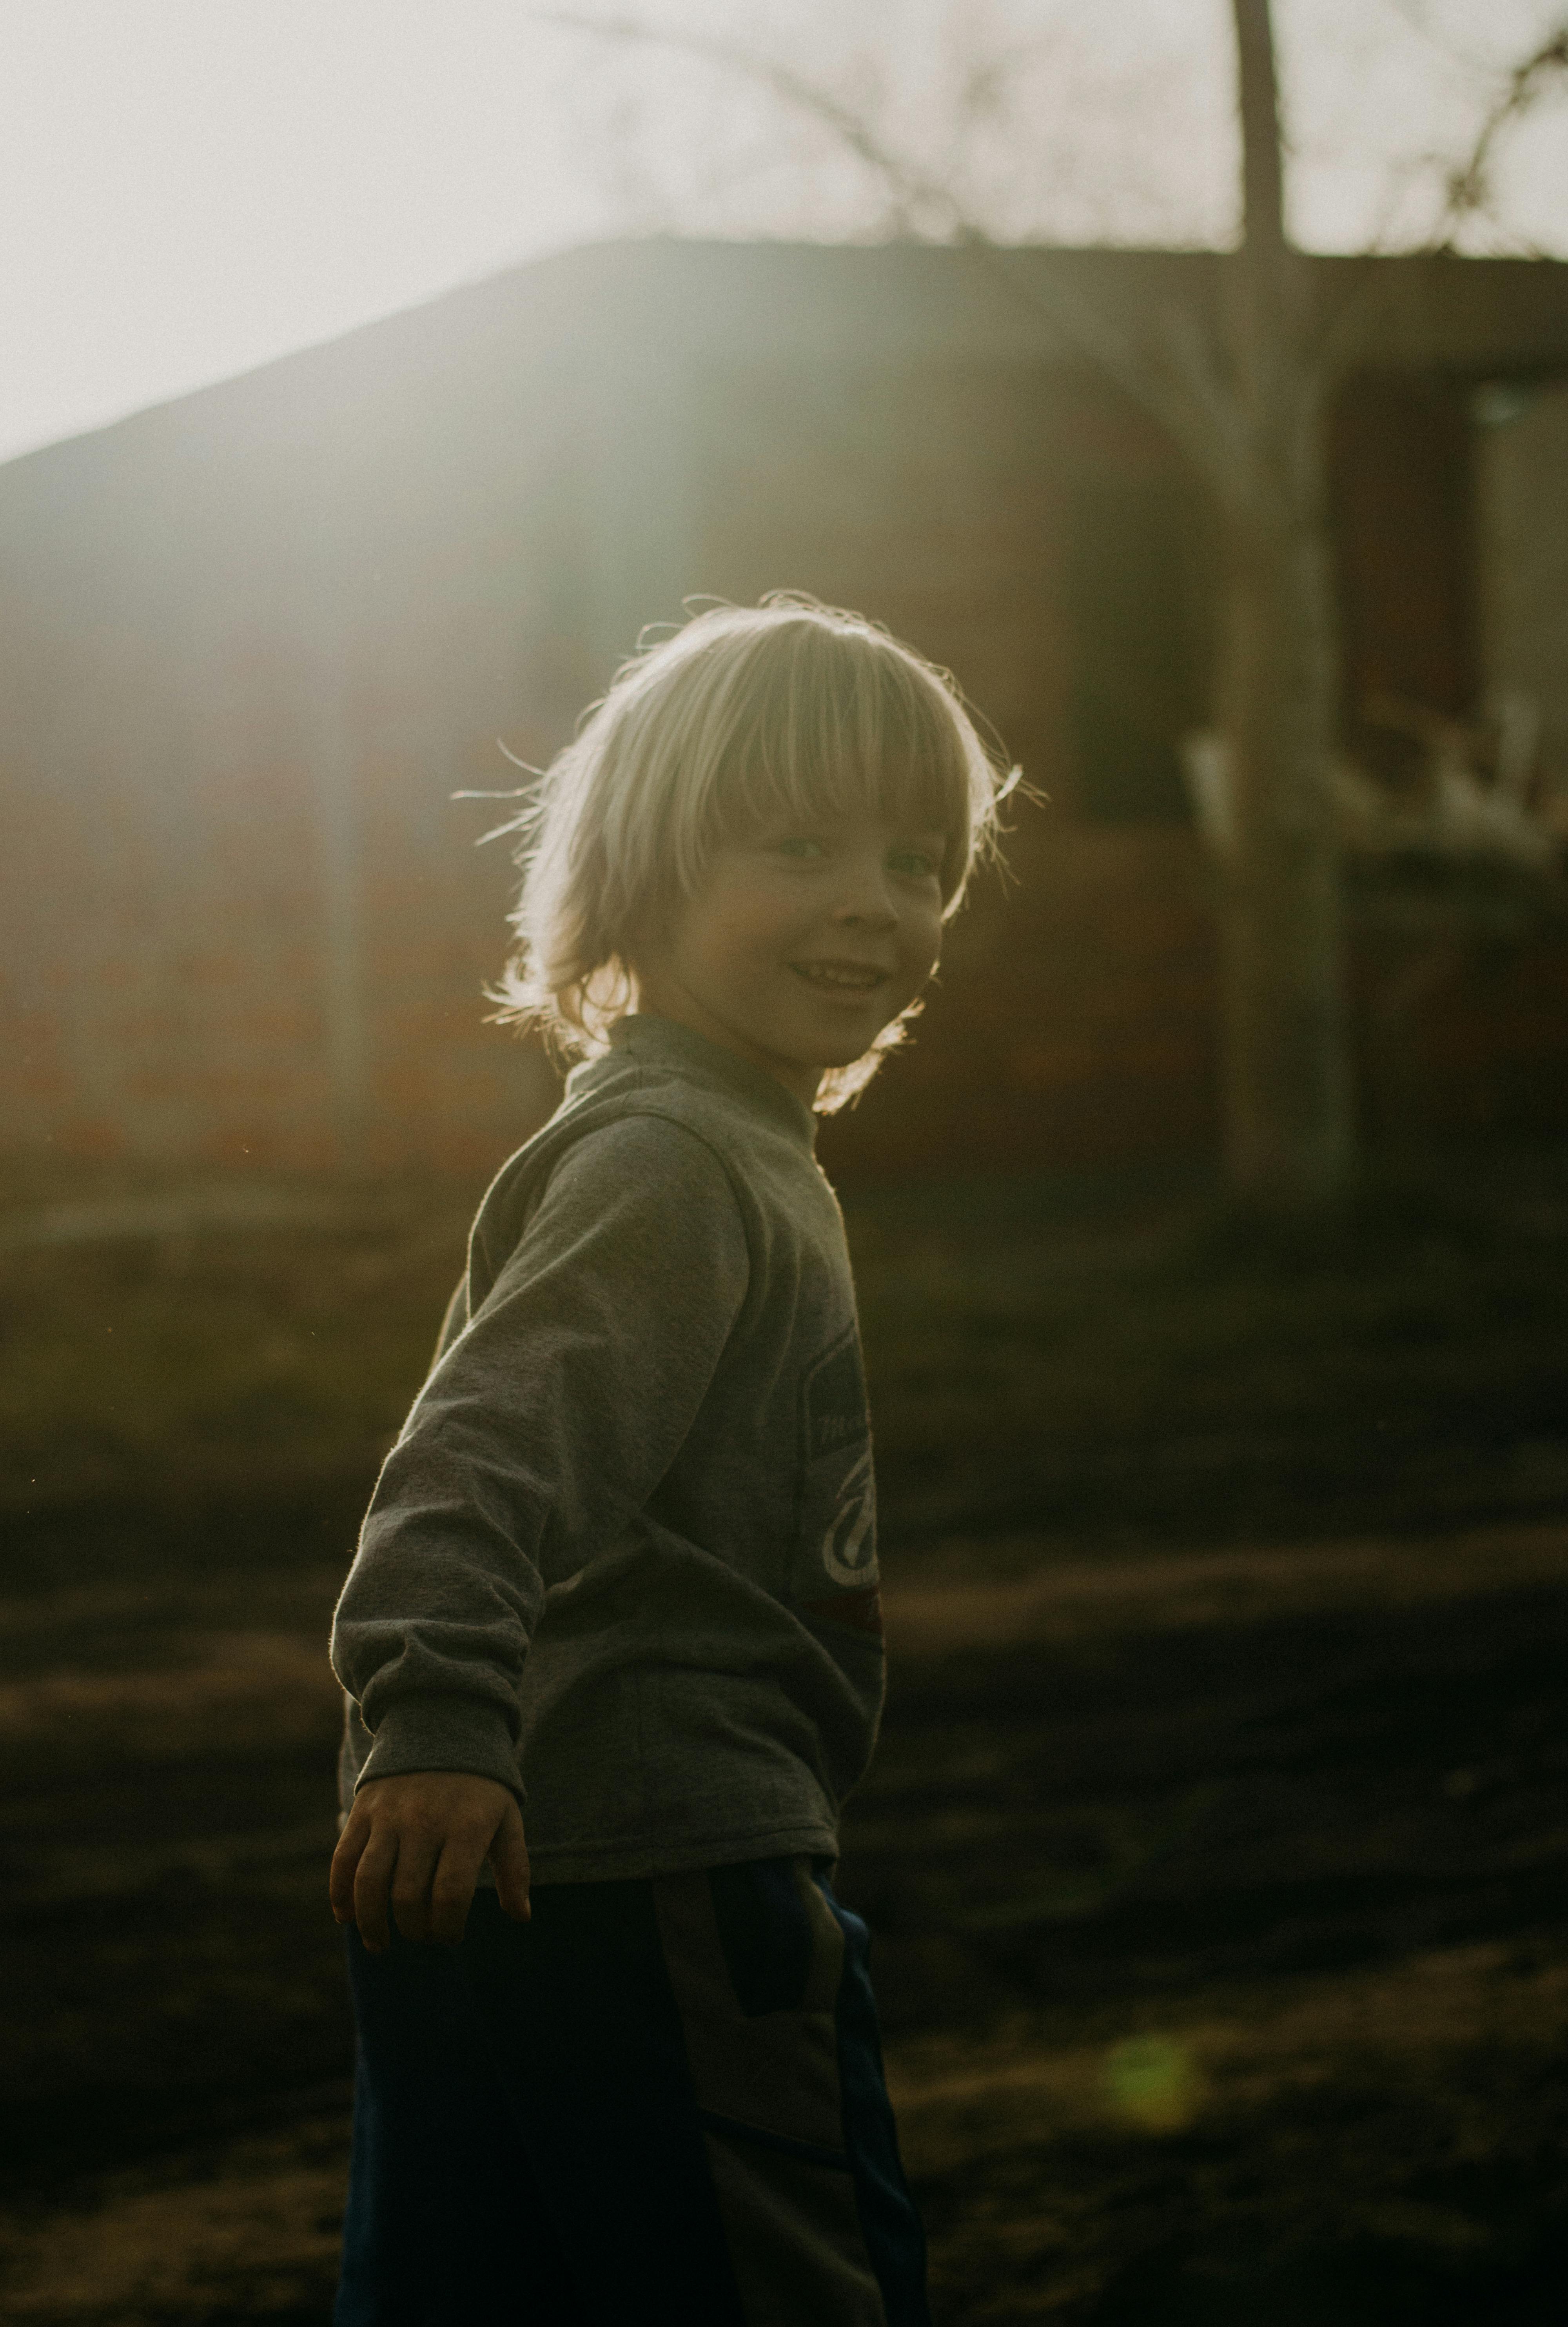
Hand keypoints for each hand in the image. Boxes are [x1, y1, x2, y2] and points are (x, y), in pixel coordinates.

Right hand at [329, 1771, 529, 1950]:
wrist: (442, 1726)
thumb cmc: (481, 1786)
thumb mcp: (507, 1819)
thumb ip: (515, 1868)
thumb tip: (521, 1916)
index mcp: (466, 1826)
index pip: (450, 1895)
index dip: (447, 1927)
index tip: (450, 1936)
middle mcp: (424, 1821)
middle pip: (407, 1896)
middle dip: (414, 1929)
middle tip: (422, 1935)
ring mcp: (390, 1815)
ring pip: (369, 1883)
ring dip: (371, 1923)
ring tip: (380, 1944)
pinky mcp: (364, 1810)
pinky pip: (343, 1859)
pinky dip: (339, 1894)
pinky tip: (346, 1917)